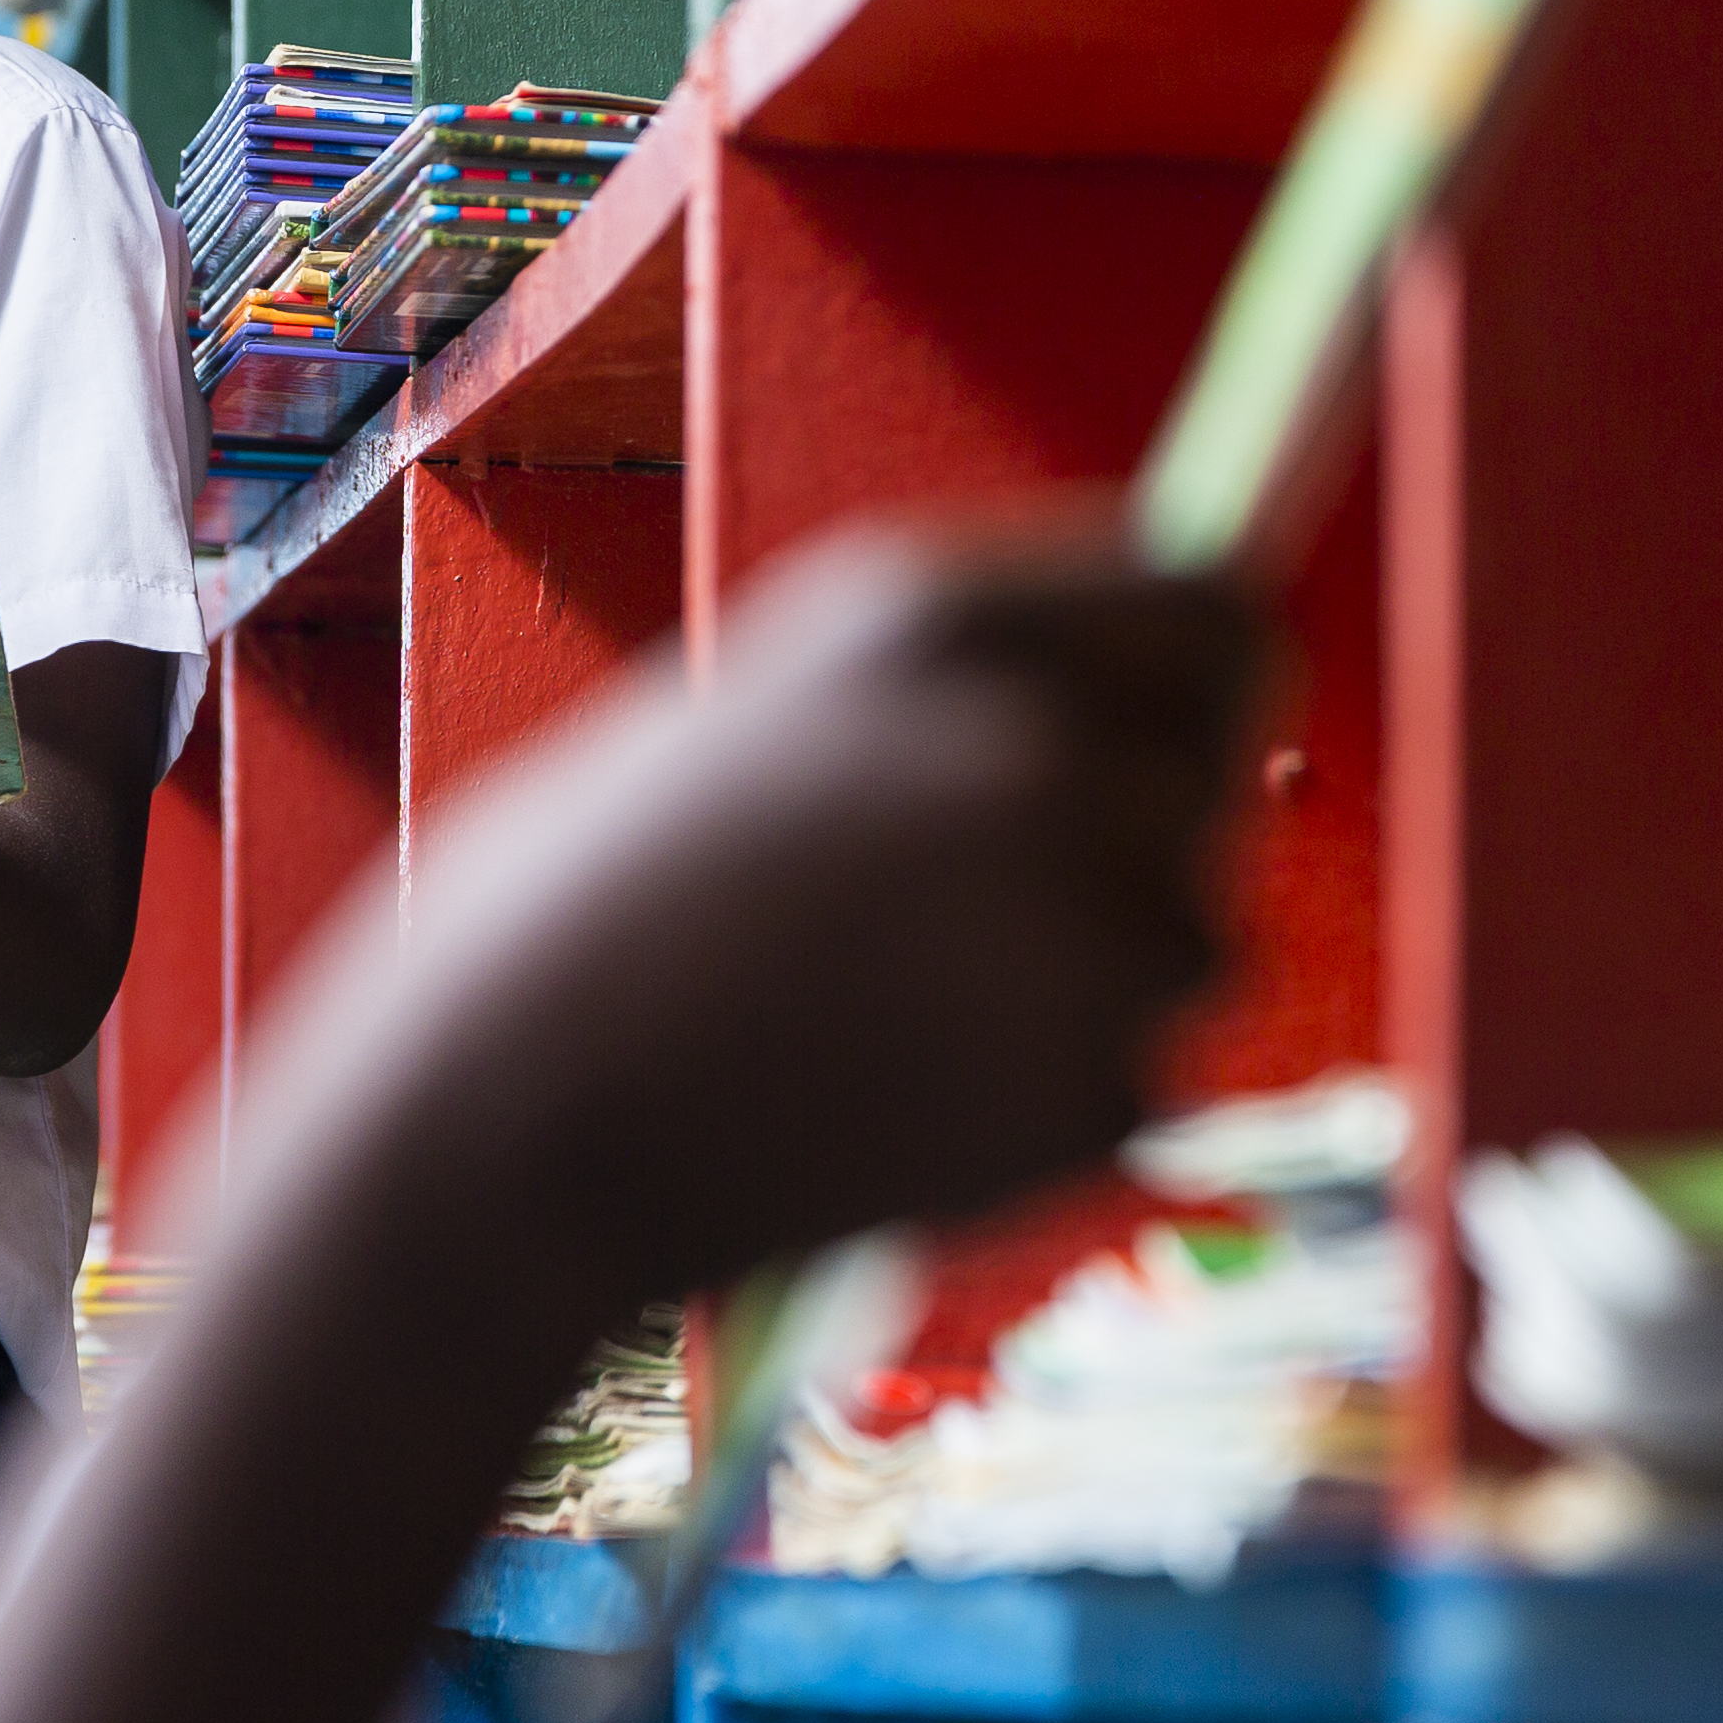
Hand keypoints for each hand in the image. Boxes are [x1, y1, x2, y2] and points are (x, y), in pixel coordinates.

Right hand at [239, 524, 1268, 1311]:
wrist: (502, 1117)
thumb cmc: (587, 915)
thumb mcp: (766, 716)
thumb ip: (951, 694)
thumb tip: (1128, 705)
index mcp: (941, 620)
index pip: (1210, 606)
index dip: (1203, 678)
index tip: (1181, 729)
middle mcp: (1043, 745)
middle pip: (1219, 772)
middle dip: (1144, 837)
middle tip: (1000, 917)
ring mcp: (1086, 918)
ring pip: (1191, 943)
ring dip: (1093, 988)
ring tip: (893, 1026)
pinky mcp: (1098, 1083)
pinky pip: (1132, 1084)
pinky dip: (1043, 1113)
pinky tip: (891, 1116)